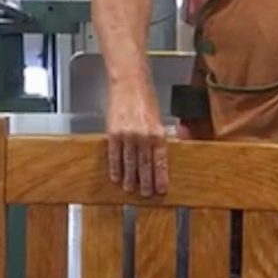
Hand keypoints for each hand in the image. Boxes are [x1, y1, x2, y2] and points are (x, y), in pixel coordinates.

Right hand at [106, 80, 167, 195]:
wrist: (129, 83)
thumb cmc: (145, 98)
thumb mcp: (159, 118)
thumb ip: (162, 137)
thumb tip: (164, 156)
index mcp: (158, 132)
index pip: (160, 161)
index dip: (160, 177)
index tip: (161, 189)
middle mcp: (143, 135)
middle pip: (145, 165)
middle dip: (146, 182)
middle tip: (146, 194)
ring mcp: (127, 135)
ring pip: (130, 163)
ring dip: (130, 178)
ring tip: (131, 189)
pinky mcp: (113, 133)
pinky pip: (114, 155)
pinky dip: (115, 167)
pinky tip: (117, 177)